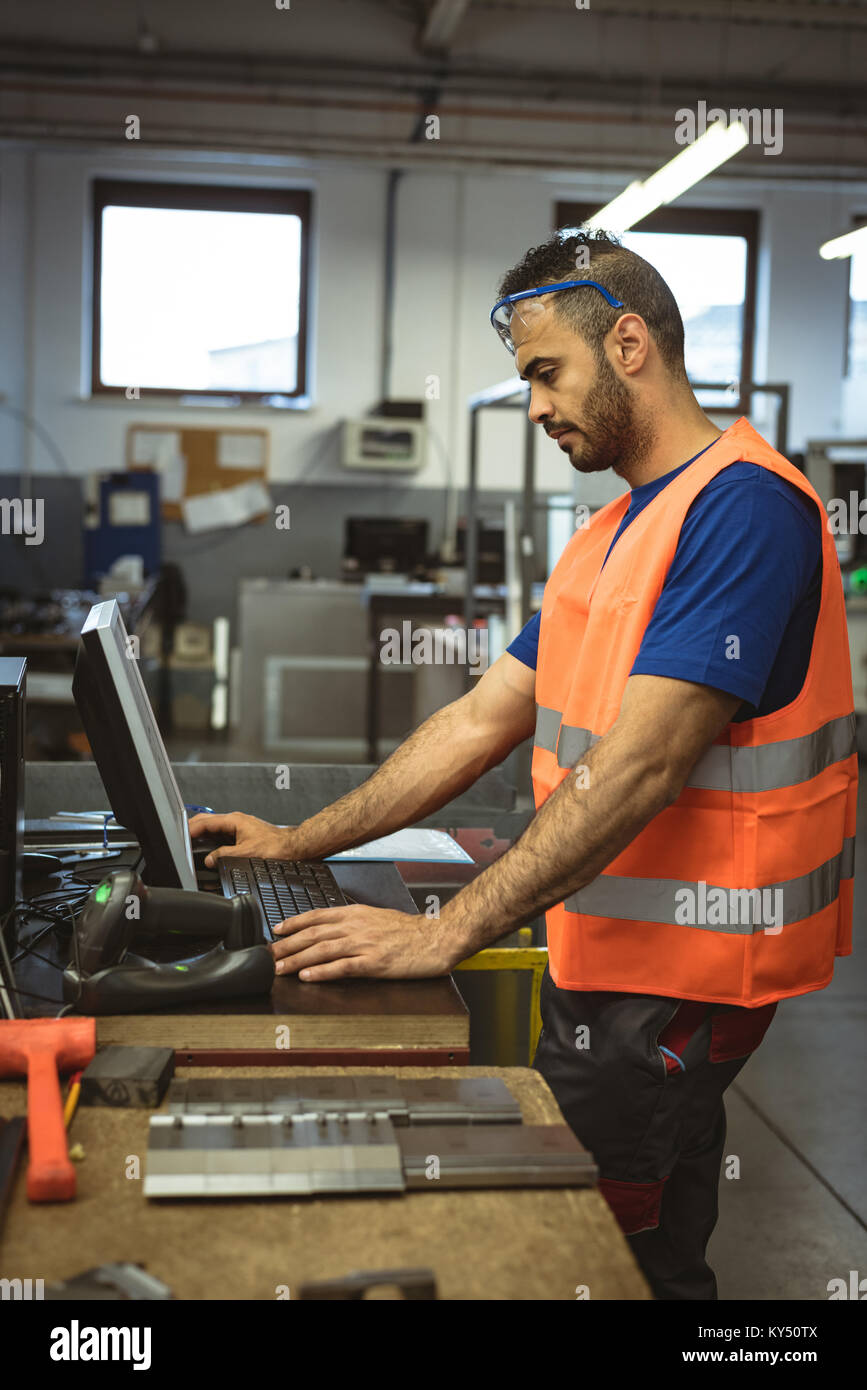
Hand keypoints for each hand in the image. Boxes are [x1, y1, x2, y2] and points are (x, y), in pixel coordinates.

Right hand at [187, 811, 292, 867]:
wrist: (291, 846)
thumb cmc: (275, 846)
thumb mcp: (246, 853)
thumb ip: (224, 856)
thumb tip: (210, 860)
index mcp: (234, 820)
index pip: (205, 822)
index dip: (190, 829)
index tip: (181, 835)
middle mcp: (235, 820)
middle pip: (207, 821)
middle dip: (192, 828)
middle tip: (180, 838)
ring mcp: (238, 826)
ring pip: (213, 827)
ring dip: (201, 833)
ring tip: (189, 842)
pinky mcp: (241, 833)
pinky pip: (221, 833)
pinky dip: (210, 838)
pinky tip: (207, 846)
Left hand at [270, 903, 455, 981]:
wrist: (436, 938)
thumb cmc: (410, 931)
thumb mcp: (377, 918)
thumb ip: (355, 922)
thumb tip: (332, 930)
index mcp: (356, 913)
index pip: (317, 916)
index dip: (294, 923)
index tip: (277, 931)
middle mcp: (356, 926)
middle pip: (314, 934)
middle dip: (287, 945)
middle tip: (269, 955)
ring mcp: (365, 944)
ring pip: (323, 950)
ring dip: (297, 959)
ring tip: (280, 968)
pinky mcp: (374, 962)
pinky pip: (343, 967)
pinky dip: (322, 972)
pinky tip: (308, 976)